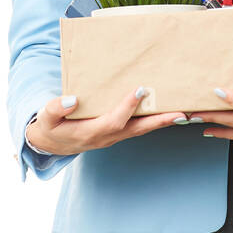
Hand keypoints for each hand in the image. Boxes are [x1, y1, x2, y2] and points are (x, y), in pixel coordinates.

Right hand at [25, 87, 182, 156]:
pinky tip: (171, 114)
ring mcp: (115, 136)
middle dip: (160, 121)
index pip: (114, 120)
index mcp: (90, 132)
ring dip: (164, 122)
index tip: (140, 90)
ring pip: (143, 129)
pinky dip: (157, 121)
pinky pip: (141, 127)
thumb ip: (56, 108)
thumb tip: (72, 100)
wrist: (53, 143)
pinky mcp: (119, 132)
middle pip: (137, 129)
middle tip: (182, 114)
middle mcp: (107, 137)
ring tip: (186, 113)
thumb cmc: (51, 126)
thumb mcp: (46, 118)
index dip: (127, 107)